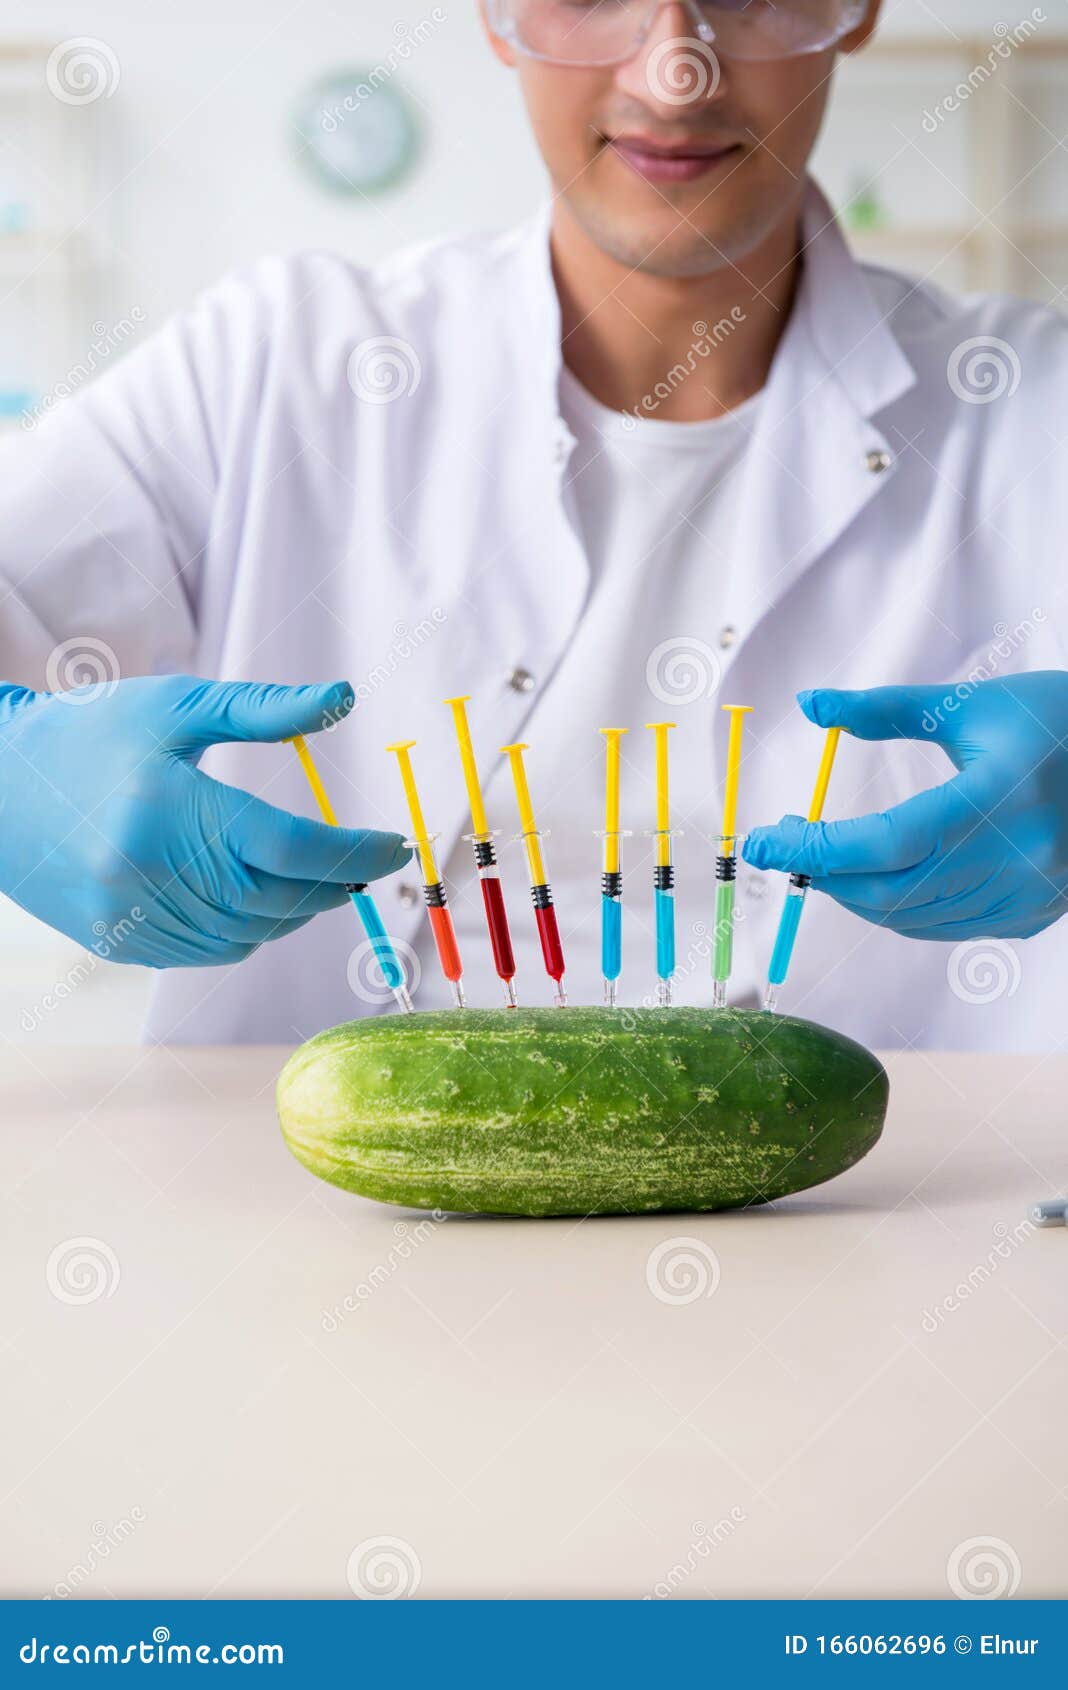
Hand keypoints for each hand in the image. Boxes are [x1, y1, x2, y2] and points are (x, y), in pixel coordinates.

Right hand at [0, 675, 408, 966]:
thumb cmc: (89, 732)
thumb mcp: (175, 705)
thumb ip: (263, 709)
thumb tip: (344, 699)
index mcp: (172, 811)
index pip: (292, 850)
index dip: (354, 853)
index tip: (394, 845)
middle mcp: (152, 875)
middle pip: (278, 898)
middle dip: (333, 884)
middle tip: (363, 862)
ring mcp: (133, 918)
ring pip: (250, 934)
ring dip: (296, 910)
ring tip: (316, 878)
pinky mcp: (119, 944)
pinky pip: (210, 951)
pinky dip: (250, 931)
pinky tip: (258, 900)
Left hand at [743, 673, 1067, 940]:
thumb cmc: (1055, 718)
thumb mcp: (970, 706)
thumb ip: (886, 709)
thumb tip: (810, 703)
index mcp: (1001, 800)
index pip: (886, 841)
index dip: (818, 847)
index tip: (763, 840)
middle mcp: (1019, 859)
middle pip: (892, 890)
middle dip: (827, 873)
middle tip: (785, 844)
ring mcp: (1031, 896)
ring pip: (916, 918)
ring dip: (857, 894)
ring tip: (822, 857)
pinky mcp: (1036, 915)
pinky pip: (948, 926)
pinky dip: (902, 909)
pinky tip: (878, 879)